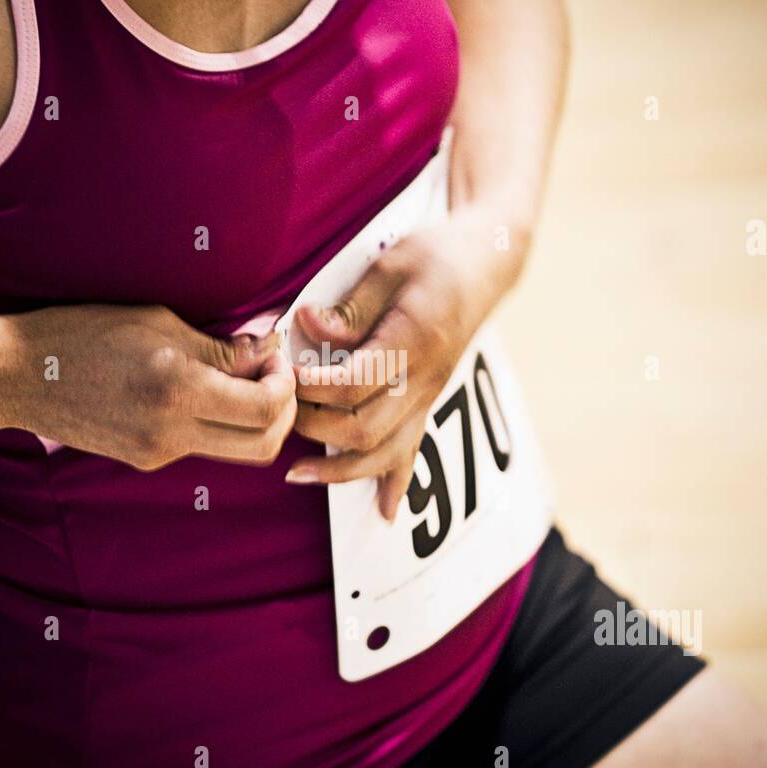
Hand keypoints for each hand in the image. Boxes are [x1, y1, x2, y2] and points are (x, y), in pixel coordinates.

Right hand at [6, 304, 295, 470]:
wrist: (18, 375)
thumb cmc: (82, 333)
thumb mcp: (158, 323)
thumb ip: (219, 347)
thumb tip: (267, 350)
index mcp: (179, 390)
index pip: (266, 408)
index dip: (284, 383)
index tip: (275, 357)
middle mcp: (172, 431)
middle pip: (263, 445)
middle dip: (283, 412)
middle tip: (274, 377)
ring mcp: (158, 452)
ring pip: (235, 451)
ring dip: (253, 421)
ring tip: (241, 380)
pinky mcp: (145, 459)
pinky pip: (201, 446)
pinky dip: (218, 422)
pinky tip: (204, 392)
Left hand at [284, 210, 505, 519]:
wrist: (486, 262)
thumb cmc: (436, 255)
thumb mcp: (391, 263)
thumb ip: (351, 305)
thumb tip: (307, 327)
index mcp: (414, 341)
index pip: (356, 383)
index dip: (313, 386)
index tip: (283, 374)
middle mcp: (425, 379)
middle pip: (366, 428)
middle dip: (314, 427)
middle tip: (280, 414)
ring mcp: (429, 395)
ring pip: (386, 453)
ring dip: (340, 470)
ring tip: (297, 475)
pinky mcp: (428, 401)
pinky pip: (413, 451)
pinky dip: (396, 483)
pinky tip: (383, 511)